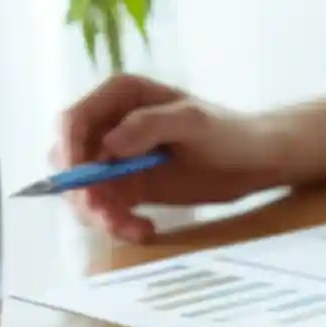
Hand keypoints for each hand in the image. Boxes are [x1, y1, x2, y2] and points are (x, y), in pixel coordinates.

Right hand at [51, 74, 284, 242]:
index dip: (69, 151)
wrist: (256, 162)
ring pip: (86, 190)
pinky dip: (118, 224)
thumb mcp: (194, 122)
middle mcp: (111, 125)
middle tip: (106, 214)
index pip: (75, 121)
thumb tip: (110, 143)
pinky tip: (145, 229)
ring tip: (136, 227)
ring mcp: (118, 159)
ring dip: (101, 214)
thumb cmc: (230, 132)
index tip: (81, 182)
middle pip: (71, 159)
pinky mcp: (129, 187)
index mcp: (120, 97)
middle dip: (82, 190)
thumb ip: (151, 125)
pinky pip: (108, 208)